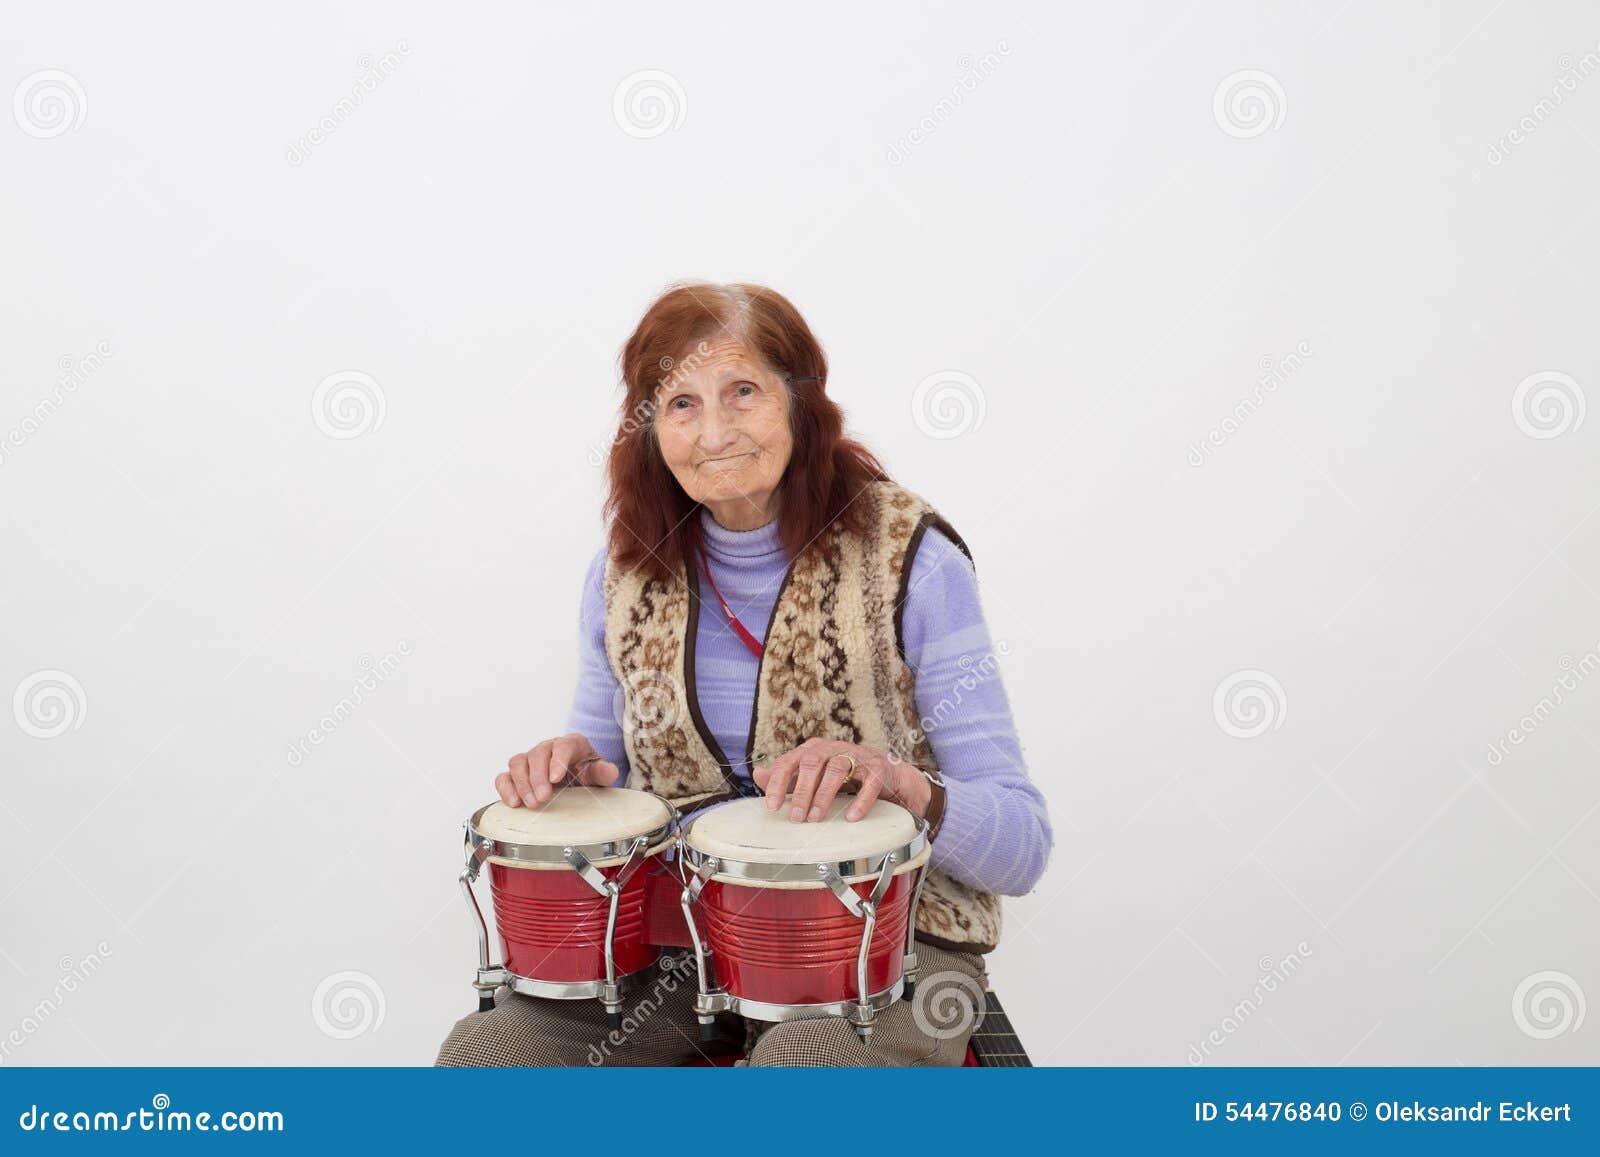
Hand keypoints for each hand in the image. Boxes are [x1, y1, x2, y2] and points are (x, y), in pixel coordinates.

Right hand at [495, 733, 619, 807]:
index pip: (563, 745)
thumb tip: (610, 771)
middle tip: (544, 798)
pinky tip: (514, 803)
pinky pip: (504, 777)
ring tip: (532, 803)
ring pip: (518, 763)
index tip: (556, 778)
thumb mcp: (597, 776)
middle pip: (537, 754)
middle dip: (538, 777)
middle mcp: (548, 748)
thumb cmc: (586, 776)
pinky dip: (506, 789)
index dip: (558, 760)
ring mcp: (530, 760)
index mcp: (571, 744)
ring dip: (522, 784)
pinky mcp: (517, 775)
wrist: (575, 783)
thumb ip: (603, 773)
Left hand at [752, 739, 930, 822]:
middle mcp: (834, 747)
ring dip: (824, 795)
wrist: (885, 774)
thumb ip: (787, 776)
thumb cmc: (844, 774)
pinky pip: (869, 783)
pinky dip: (860, 800)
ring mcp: (857, 756)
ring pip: (838, 770)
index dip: (779, 783)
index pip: (790, 761)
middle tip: (796, 818)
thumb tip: (758, 775)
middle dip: (802, 792)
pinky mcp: (878, 769)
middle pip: (812, 763)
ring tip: (816, 818)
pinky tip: (851, 816)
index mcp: (814, 748)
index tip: (773, 806)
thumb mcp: (813, 775)